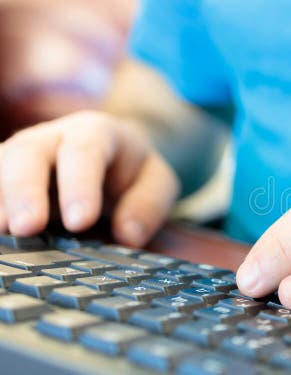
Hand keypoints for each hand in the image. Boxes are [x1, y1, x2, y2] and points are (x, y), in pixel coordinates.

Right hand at [0, 110, 178, 246]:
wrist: (111, 155)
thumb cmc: (132, 171)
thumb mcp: (156, 182)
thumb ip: (148, 204)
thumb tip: (129, 236)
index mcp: (94, 132)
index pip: (84, 151)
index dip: (79, 185)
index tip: (80, 221)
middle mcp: (50, 137)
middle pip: (29, 154)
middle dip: (25, 191)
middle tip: (27, 227)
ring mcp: (21, 154)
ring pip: (2, 166)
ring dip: (1, 200)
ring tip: (4, 232)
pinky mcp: (5, 175)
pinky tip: (0, 229)